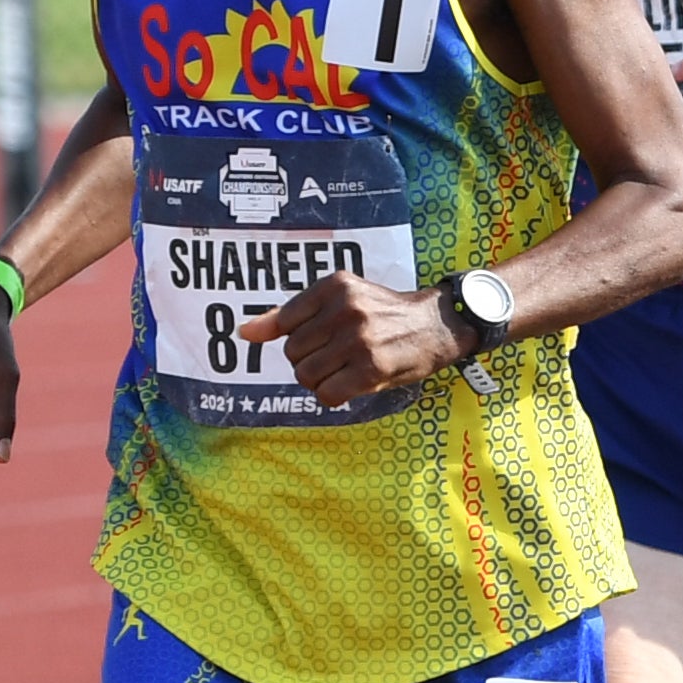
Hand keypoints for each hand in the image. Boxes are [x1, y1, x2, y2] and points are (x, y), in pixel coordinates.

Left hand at [236, 266, 462, 404]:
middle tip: (337, 357)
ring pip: (306, 375)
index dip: (300, 339)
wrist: (438, 325)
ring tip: (343, 371)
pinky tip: (350, 385)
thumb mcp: (341, 300)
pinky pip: (327, 394)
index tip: (321, 341)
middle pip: (293, 352)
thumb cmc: (384, 314)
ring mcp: (358, 339)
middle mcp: (345, 309)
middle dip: (310, 361)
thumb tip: (244, 332)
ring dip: (320, 381)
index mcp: (335, 286)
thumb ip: (290, 316)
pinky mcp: (371, 368)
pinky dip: (333, 396)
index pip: (286, 321)